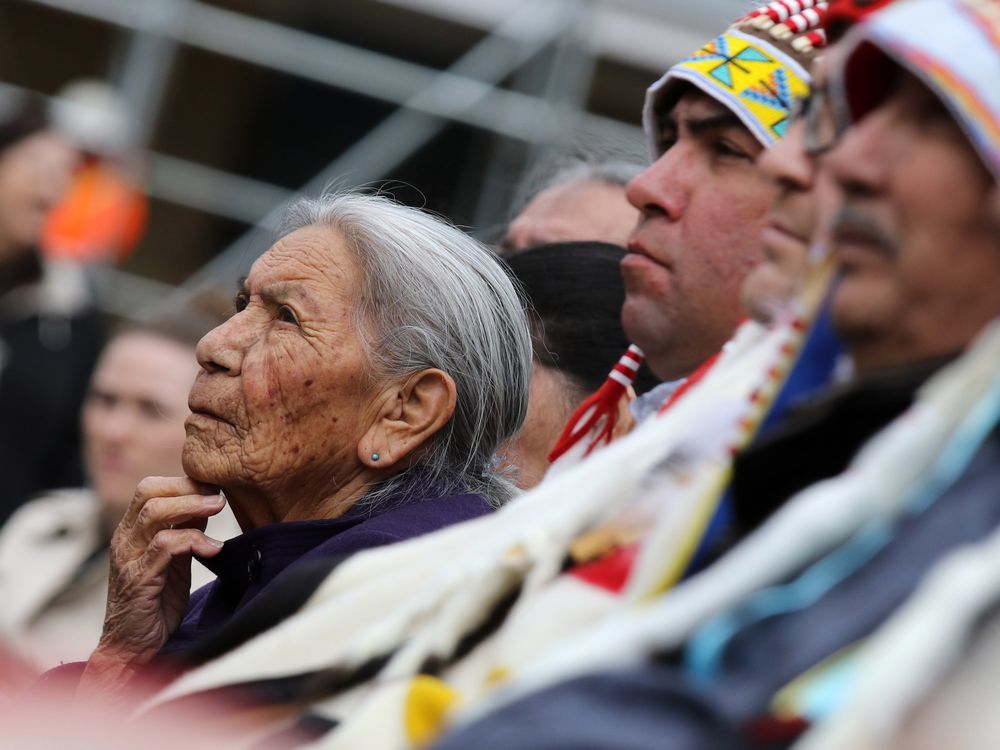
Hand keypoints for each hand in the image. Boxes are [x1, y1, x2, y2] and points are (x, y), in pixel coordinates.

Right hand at [80, 477, 225, 697]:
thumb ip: (185, 531)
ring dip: (192, 506)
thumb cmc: (156, 603)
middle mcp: (125, 540)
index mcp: (132, 532)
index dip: (183, 482)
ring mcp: (129, 558)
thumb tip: (209, 502)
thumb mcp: (174, 560)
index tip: (215, 486)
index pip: (150, 488)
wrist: (132, 648)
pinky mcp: (139, 579)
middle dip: (188, 487)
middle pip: (149, 491)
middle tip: (219, 494)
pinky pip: (163, 546)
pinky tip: (214, 548)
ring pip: (154, 513)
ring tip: (220, 507)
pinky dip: (193, 540)